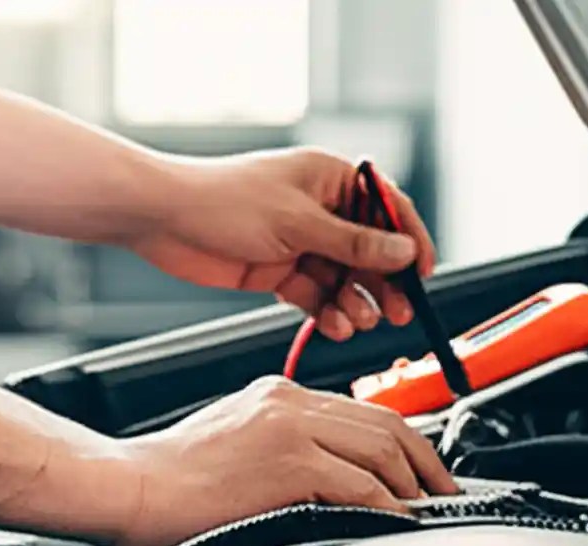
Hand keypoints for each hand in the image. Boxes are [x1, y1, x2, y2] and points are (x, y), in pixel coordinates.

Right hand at [110, 376, 456, 545]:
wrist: (128, 485)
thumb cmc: (167, 477)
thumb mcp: (231, 441)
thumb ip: (279, 445)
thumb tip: (323, 478)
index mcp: (276, 394)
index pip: (360, 408)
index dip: (404, 440)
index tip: (419, 468)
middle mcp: (288, 402)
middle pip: (385, 422)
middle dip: (426, 460)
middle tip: (444, 492)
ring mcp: (290, 429)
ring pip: (382, 448)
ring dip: (415, 484)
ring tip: (430, 510)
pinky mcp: (288, 464)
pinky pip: (361, 485)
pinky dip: (391, 506)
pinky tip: (400, 522)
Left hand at [129, 147, 437, 341]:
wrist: (165, 220)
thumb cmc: (223, 201)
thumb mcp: (298, 222)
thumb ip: (353, 242)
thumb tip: (403, 251)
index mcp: (330, 179)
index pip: (388, 208)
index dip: (410, 241)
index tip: (423, 273)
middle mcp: (319, 209)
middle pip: (369, 249)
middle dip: (383, 282)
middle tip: (396, 311)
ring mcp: (299, 241)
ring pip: (343, 277)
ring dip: (355, 301)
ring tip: (358, 319)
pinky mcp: (279, 270)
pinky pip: (315, 294)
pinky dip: (327, 311)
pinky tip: (333, 325)